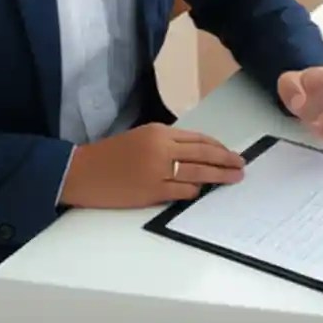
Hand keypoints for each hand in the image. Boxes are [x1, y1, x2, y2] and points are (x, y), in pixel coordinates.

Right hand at [60, 124, 244, 207]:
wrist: (80, 172)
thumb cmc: (110, 156)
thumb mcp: (140, 138)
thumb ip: (167, 143)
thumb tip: (197, 154)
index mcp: (159, 132)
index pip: (199, 139)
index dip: (219, 147)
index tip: (231, 153)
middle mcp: (161, 149)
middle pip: (205, 154)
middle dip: (227, 160)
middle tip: (241, 165)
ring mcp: (157, 171)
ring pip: (198, 173)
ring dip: (219, 176)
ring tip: (233, 178)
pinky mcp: (152, 191)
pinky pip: (183, 191)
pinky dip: (195, 190)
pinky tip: (202, 190)